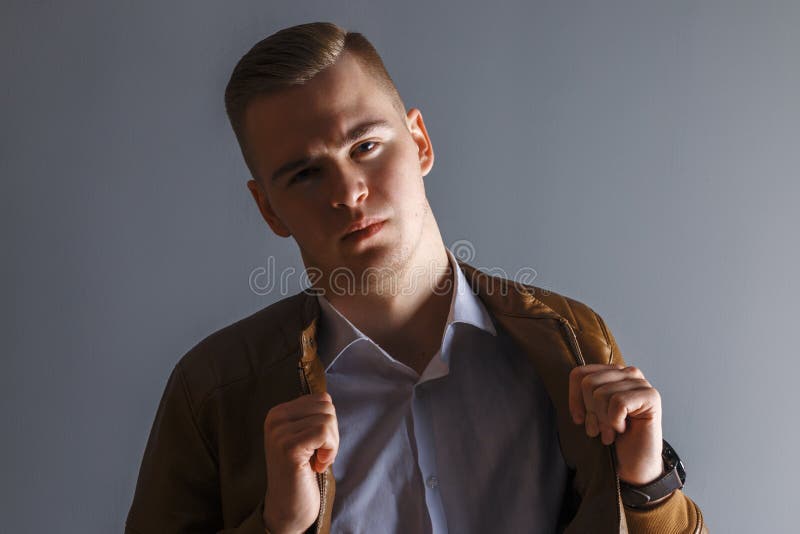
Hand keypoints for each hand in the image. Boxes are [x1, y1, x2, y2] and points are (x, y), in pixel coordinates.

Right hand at [262, 392, 338, 533]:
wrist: (288, 507)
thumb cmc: (302, 473)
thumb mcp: (303, 436)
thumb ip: (311, 416)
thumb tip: (327, 398)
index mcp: (278, 412)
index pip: (322, 399)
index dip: (329, 423)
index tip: (317, 445)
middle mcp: (275, 419)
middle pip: (327, 407)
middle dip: (332, 433)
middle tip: (319, 455)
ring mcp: (280, 433)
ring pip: (328, 420)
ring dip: (331, 445)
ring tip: (317, 461)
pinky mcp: (289, 447)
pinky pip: (324, 432)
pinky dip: (330, 450)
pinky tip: (318, 465)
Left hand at [568, 364, 662, 485]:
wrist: (633, 463)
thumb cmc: (612, 436)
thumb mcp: (590, 411)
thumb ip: (583, 392)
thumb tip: (569, 377)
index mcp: (611, 373)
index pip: (579, 374)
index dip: (574, 399)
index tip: (579, 419)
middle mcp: (627, 373)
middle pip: (588, 383)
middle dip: (590, 412)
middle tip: (598, 429)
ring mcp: (641, 383)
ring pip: (601, 394)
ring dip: (602, 421)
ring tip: (610, 433)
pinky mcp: (651, 396)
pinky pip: (618, 403)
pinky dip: (615, 422)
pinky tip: (622, 429)